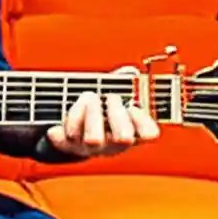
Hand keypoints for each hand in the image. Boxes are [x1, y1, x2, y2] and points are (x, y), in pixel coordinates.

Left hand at [45, 90, 160, 157]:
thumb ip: (122, 82)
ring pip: (94, 138)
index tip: (133, 105)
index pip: (149, 134)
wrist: (68, 129)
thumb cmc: (97, 108)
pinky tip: (75, 106)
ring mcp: (92, 147)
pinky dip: (73, 115)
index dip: (143, 119)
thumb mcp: (111, 93)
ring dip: (93, 112)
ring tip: (91, 97)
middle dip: (117, 113)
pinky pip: (72, 133)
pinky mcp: (71, 145)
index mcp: (131, 131)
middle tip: (112, 97)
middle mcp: (114, 144)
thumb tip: (130, 72)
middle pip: (124, 138)